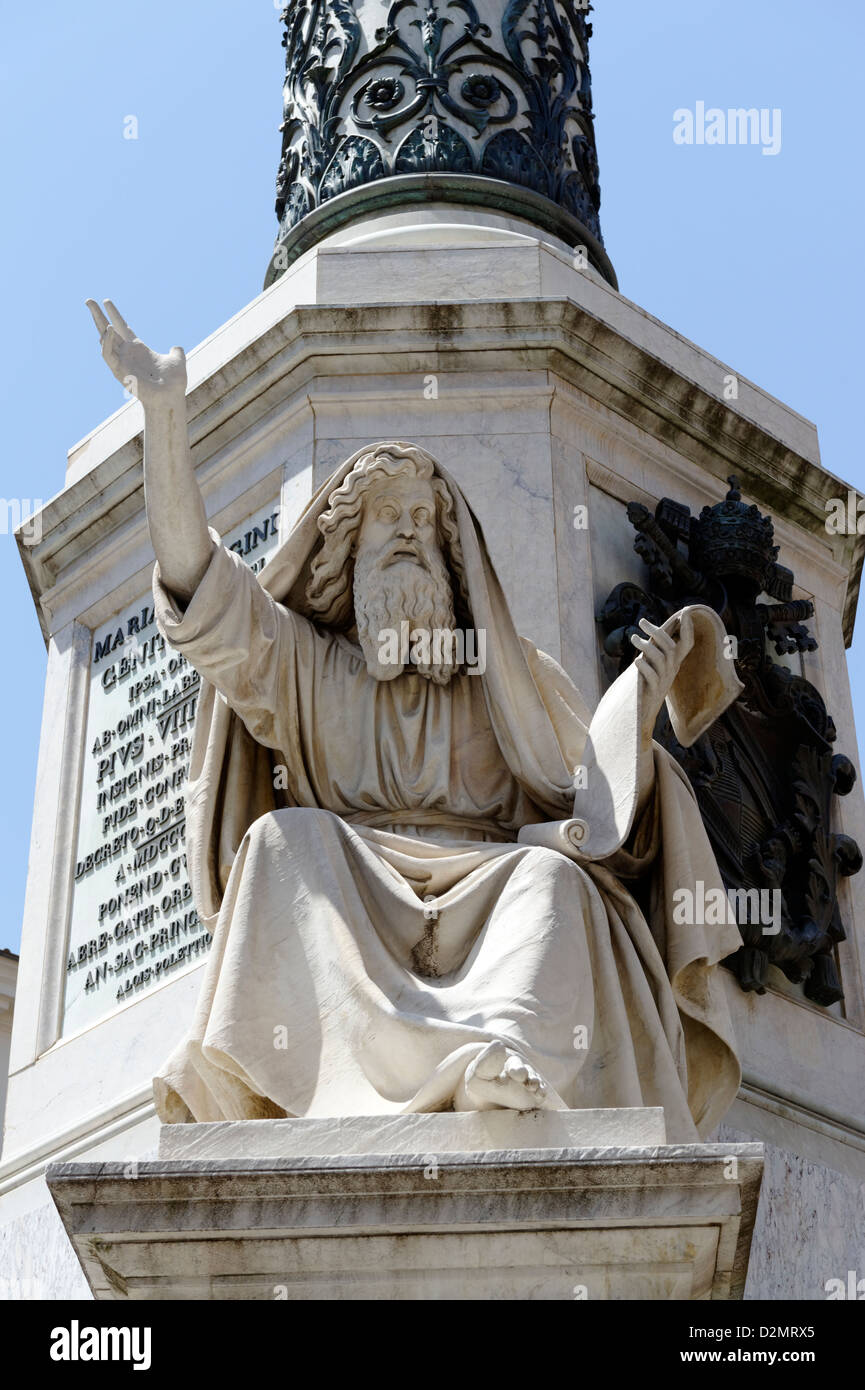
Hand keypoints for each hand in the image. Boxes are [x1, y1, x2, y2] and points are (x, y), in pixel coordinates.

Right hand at [86, 299, 186, 408]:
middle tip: (88, 300)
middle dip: (98, 315)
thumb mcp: (177, 360)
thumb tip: (176, 347)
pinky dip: (106, 342)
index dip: (115, 314)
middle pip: (108, 330)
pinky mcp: (118, 370)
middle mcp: (127, 353)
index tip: (106, 301)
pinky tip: (107, 330)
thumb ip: (175, 351)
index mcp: (138, 348)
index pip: (123, 327)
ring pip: (104, 339)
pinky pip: (107, 354)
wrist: (170, 397)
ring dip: (99, 324)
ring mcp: (121, 361)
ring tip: (95, 310)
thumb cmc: (174, 383)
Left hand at [630, 613, 694, 739]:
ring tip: (633, 638)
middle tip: (641, 621)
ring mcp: (664, 680)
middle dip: (657, 632)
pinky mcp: (654, 690)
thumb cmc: (647, 683)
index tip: (685, 611)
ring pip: (660, 658)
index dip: (688, 628)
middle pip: (669, 646)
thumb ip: (656, 649)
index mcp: (675, 661)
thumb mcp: (655, 664)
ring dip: (646, 646)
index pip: (687, 643)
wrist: (644, 711)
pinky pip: (651, 676)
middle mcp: (672, 669)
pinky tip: (636, 661)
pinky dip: (644, 667)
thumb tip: (654, 630)